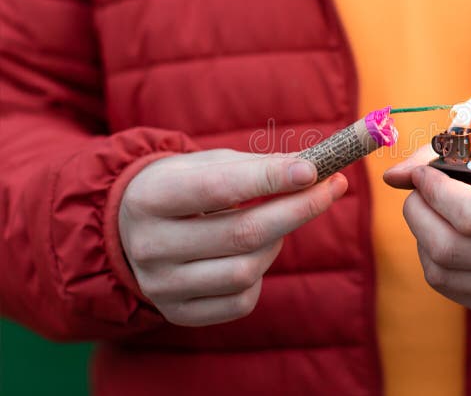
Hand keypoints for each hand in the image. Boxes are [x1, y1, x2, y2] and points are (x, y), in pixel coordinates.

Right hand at [119, 149, 346, 326]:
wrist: (130, 228)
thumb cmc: (184, 186)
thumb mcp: (209, 163)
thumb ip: (259, 166)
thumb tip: (314, 170)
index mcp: (150, 197)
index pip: (218, 188)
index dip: (269, 179)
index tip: (313, 170)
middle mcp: (149, 245)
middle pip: (243, 234)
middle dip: (297, 209)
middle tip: (332, 188)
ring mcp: (160, 286)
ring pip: (246, 271)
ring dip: (276, 244)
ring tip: (274, 224)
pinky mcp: (178, 313)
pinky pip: (241, 301)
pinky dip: (260, 276)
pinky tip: (252, 254)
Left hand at [384, 147, 470, 318]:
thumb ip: (448, 157)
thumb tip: (393, 176)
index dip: (433, 191)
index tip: (423, 176)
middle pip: (449, 248)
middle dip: (418, 214)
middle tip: (418, 195)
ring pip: (441, 272)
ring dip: (421, 238)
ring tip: (430, 216)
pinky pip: (449, 289)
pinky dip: (433, 260)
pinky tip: (444, 238)